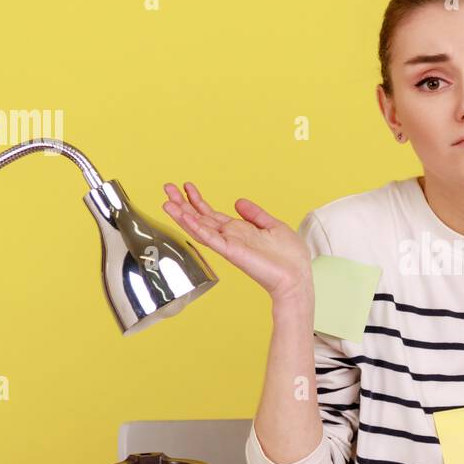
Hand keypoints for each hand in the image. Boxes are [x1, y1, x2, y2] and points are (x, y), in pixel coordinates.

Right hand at [162, 182, 311, 302]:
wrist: (297, 276)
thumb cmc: (289, 257)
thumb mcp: (273, 226)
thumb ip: (255, 214)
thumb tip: (239, 202)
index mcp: (239, 231)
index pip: (212, 214)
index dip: (198, 201)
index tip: (187, 187)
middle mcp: (230, 237)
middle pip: (200, 218)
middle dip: (183, 204)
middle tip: (168, 188)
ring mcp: (228, 244)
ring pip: (199, 227)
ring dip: (182, 215)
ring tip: (167, 201)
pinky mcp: (231, 251)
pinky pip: (210, 238)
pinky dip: (196, 227)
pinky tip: (184, 217)